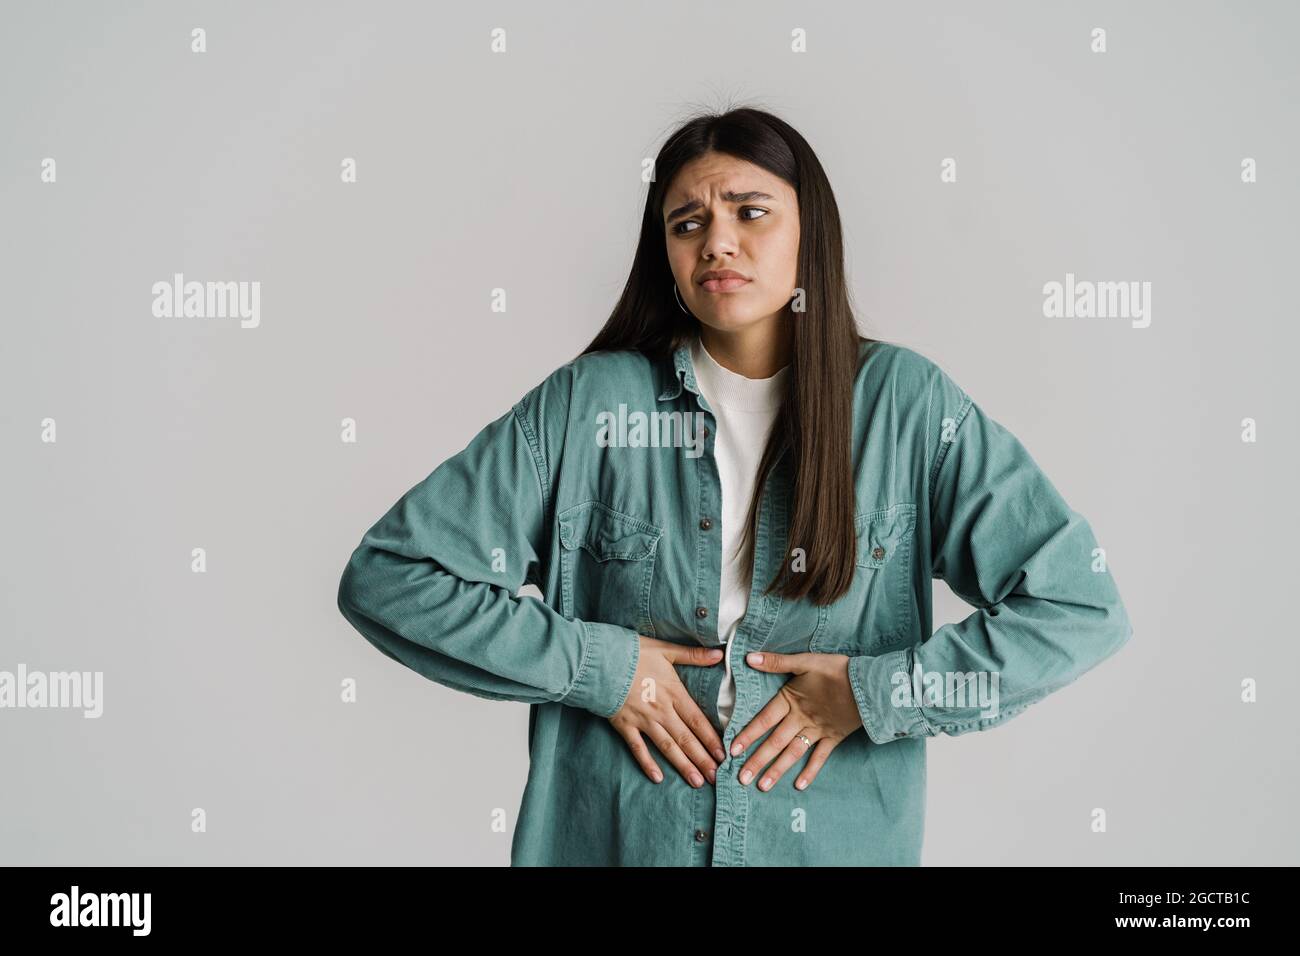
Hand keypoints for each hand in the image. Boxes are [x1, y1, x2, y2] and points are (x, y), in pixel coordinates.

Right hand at [609, 636, 728, 787]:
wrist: (599, 660)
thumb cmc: (633, 652)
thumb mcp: (666, 650)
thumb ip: (693, 655)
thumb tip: (720, 654)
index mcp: (673, 693)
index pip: (697, 721)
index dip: (712, 739)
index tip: (723, 755)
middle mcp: (661, 711)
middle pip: (686, 739)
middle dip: (702, 759)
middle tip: (716, 778)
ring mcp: (643, 720)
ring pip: (667, 747)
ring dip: (683, 765)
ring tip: (697, 782)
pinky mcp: (625, 726)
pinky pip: (638, 748)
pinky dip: (647, 763)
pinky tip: (658, 779)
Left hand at [729, 650, 862, 791]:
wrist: (870, 683)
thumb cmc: (837, 670)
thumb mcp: (806, 661)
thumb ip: (777, 662)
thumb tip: (748, 658)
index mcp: (791, 700)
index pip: (764, 720)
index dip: (748, 735)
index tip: (733, 751)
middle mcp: (801, 719)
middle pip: (776, 742)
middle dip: (758, 761)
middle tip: (742, 778)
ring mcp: (818, 731)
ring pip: (793, 753)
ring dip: (777, 770)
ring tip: (762, 786)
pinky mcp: (834, 737)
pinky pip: (820, 757)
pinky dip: (810, 771)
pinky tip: (799, 786)